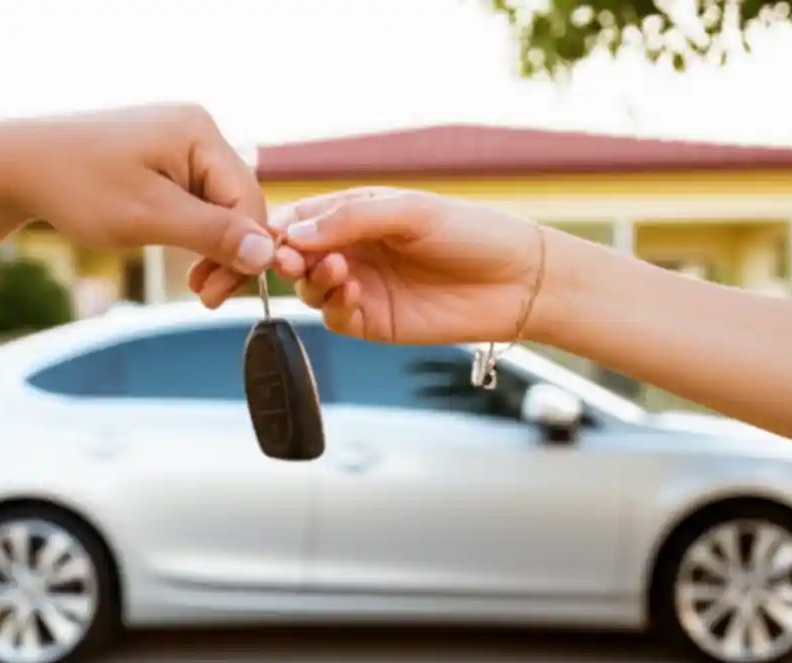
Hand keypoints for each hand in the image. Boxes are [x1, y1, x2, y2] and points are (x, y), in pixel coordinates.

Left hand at [6, 105, 275, 293]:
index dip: (245, 252)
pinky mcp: (166, 158)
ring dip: (214, 250)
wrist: (18, 167)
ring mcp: (182, 143)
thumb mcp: (148, 217)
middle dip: (229, 254)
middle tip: (206, 297)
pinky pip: (199, 202)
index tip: (217, 294)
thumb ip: (210, 234)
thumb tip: (267, 253)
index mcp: (200, 133)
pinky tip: (187, 264)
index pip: (249, 200)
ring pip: (221, 207)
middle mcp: (198, 130)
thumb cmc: (76, 186)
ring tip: (197, 286)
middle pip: (239, 204)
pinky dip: (196, 235)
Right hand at [266, 187, 550, 343]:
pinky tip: (349, 291)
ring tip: (335, 270)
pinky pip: (336, 317)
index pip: (301, 218)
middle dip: (286, 259)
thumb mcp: (411, 211)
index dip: (281, 228)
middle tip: (292, 260)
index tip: (274, 236)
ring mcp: (361, 287)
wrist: (518, 281)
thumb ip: (352, 218)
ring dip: (312, 280)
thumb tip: (295, 234)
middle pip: (296, 257)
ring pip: (310, 289)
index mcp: (357, 214)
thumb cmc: (471, 233)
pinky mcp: (374, 322)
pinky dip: (333, 305)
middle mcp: (353, 250)